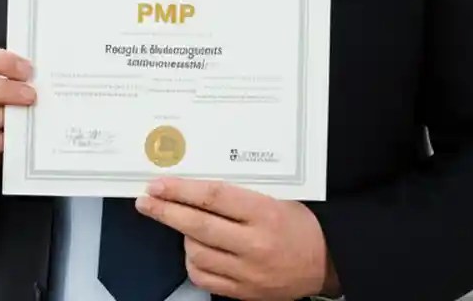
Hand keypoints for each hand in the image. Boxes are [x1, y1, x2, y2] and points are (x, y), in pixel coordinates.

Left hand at [136, 178, 338, 299]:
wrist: (326, 262)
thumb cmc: (300, 225)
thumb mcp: (277, 197)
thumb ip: (239, 192)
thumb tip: (193, 182)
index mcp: (265, 214)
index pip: (213, 197)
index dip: (180, 190)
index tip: (158, 185)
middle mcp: (255, 244)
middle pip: (198, 226)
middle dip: (165, 211)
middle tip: (146, 201)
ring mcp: (248, 272)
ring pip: (196, 252)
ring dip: (183, 236)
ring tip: (185, 225)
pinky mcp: (244, 292)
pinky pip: (204, 277)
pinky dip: (193, 262)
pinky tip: (196, 249)